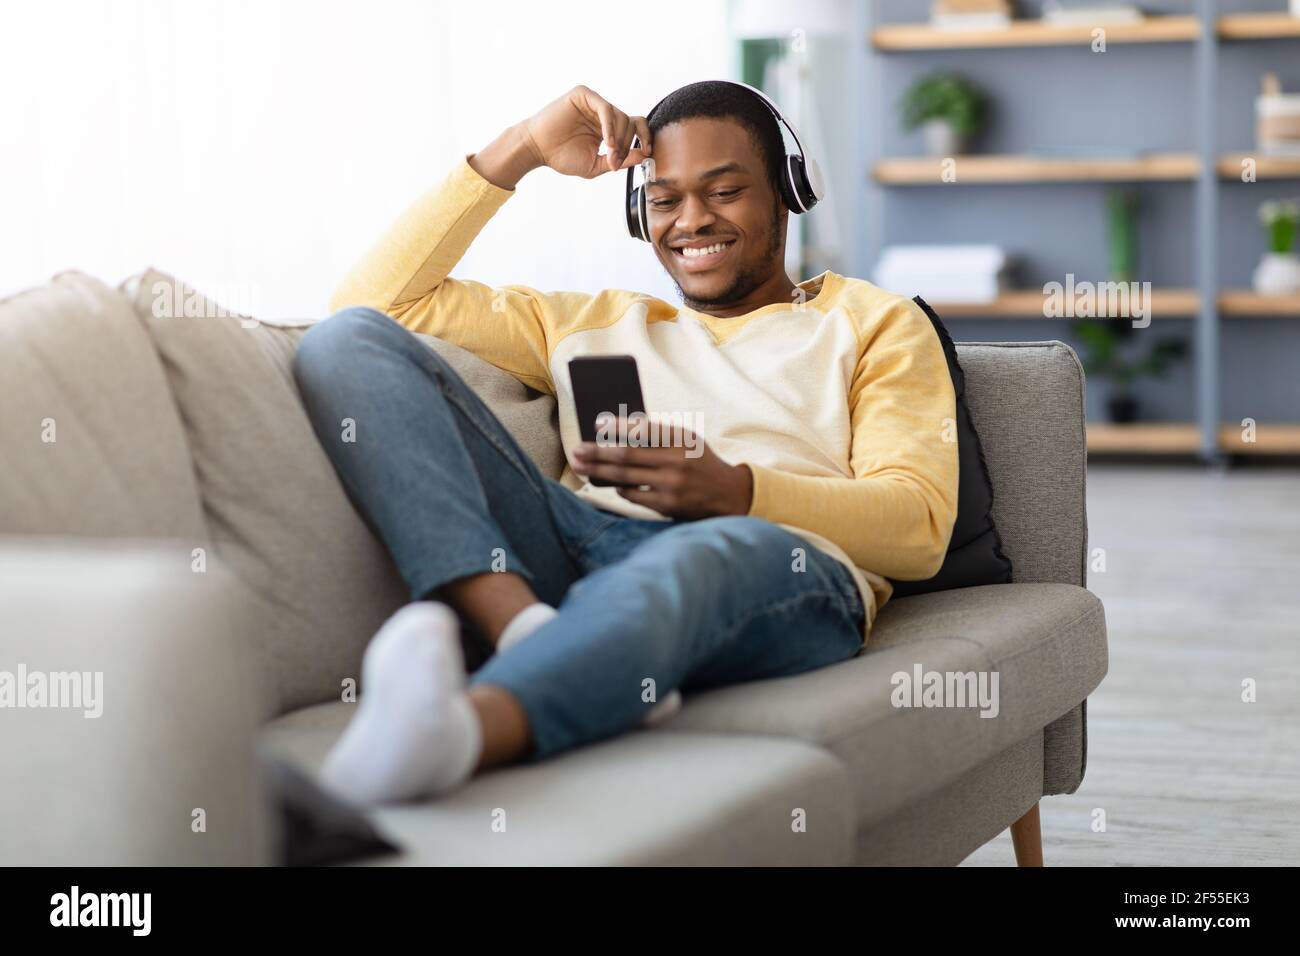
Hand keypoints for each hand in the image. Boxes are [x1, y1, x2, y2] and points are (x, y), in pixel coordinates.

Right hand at [519, 85, 650, 178]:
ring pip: (620, 116)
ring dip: (619, 139)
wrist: (537, 149)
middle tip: (614, 162)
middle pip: (630, 123)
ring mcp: (593, 103)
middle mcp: (603, 114)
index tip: (647, 152)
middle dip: (627, 146)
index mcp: (607, 127)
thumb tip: (644, 155)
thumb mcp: (596, 165)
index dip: (645, 138)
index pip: (636, 125)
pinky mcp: (583, 95)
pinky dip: (610, 126)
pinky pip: (606, 108)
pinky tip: (607, 142)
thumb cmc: (562, 157)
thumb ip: (620, 160)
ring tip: (608, 155)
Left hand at [570, 424, 753, 520]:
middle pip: (625, 455)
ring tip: (580, 467)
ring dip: (597, 472)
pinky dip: (618, 488)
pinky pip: (633, 495)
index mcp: (681, 439)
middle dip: (596, 453)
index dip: (616, 427)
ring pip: (624, 477)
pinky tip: (608, 483)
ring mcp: (671, 485)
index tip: (596, 425)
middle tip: (577, 451)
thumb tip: (615, 435)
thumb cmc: (700, 463)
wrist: (730, 495)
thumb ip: (659, 437)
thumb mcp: (687, 443)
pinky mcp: (667, 505)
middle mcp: (676, 461)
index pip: (642, 428)